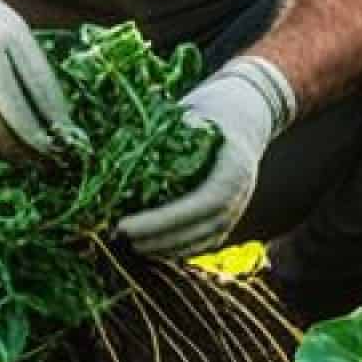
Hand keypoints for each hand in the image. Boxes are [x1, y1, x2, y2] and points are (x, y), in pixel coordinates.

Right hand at [0, 0, 75, 159]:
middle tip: (50, 158)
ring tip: (28, 159)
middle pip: (9, 121)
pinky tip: (0, 151)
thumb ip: (34, 73)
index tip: (71, 141)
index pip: (38, 91)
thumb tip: (60, 125)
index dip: (57, 122)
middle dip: (34, 147)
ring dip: (10, 155)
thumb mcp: (16, 35)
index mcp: (3, 39)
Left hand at [114, 56, 295, 260]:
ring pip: (202, 242)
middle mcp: (240, 194)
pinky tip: (150, 246)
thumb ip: (165, 137)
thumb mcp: (190, 116)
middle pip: (199, 231)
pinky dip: (178, 249)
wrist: (244, 115)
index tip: (125, 226)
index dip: (161, 221)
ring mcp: (237, 208)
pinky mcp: (229, 217)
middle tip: (117, 238)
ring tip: (128, 245)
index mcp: (233, 168)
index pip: (198, 204)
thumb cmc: (208, 112)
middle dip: (157, 240)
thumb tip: (121, 156)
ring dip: (165, 249)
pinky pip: (204, 242)